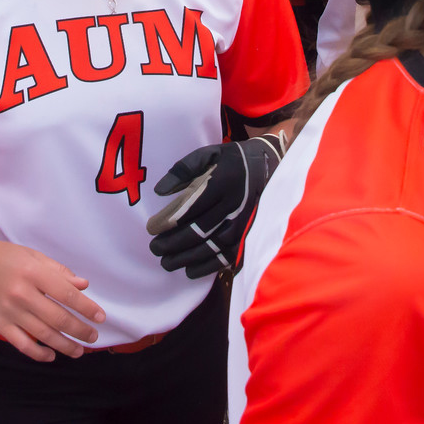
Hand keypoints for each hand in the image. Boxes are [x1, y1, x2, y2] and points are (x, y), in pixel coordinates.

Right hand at [0, 233, 105, 360]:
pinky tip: (51, 355)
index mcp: (33, 272)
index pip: (66, 294)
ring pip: (42, 334)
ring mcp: (8, 310)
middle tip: (93, 338)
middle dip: (80, 331)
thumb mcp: (33, 256)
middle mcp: (21, 293)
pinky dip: (38, 353)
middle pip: (58, 318)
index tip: (100, 318)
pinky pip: (21, 344)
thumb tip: (83, 286)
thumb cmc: (3, 256)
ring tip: (79, 351)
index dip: (86, 308)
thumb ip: (58, 272)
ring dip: (64, 345)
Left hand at [146, 134, 284, 277]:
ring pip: (212, 248)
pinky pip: (228, 257)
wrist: (272, 166)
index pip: (190, 208)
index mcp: (223, 183)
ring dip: (187, 258)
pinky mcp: (251, 236)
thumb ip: (182, 168)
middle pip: (199, 231)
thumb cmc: (234, 160)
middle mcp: (235, 205)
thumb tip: (159, 190)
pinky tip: (190, 270)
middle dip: (173, 244)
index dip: (168, 222)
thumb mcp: (209, 153)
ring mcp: (245, 223)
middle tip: (155, 249)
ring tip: (167, 262)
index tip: (151, 229)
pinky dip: (208, 267)